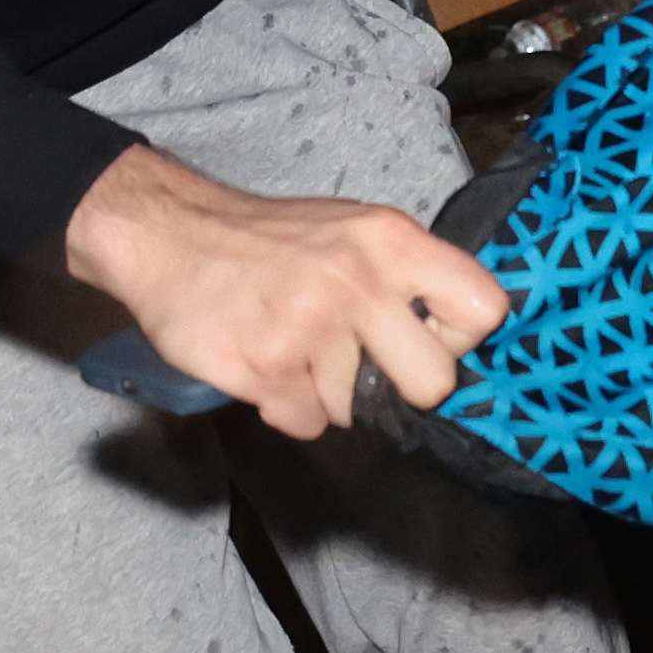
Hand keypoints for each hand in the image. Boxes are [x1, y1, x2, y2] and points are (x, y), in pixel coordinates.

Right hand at [61, 145, 505, 440]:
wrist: (168, 234)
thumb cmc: (268, 239)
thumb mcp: (352, 229)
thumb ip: (405, 276)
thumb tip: (454, 338)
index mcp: (390, 241)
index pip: (484, 307)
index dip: (462, 340)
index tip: (432, 342)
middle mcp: (358, 280)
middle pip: (433, 382)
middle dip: (402, 389)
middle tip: (367, 368)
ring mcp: (310, 326)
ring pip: (358, 410)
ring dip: (328, 394)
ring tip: (295, 347)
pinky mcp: (265, 366)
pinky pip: (305, 422)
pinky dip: (286, 405)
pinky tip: (264, 363)